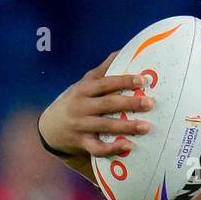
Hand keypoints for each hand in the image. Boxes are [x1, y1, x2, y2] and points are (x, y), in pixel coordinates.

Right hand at [37, 52, 155, 158]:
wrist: (50, 127)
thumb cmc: (74, 102)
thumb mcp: (84, 84)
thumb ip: (102, 71)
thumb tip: (121, 51)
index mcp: (83, 89)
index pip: (105, 83)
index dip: (123, 81)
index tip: (142, 80)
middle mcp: (81, 106)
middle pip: (107, 103)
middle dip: (129, 103)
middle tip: (150, 103)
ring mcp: (81, 125)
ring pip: (105, 125)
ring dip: (126, 126)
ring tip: (146, 127)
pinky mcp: (82, 142)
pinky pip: (98, 148)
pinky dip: (112, 148)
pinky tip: (128, 146)